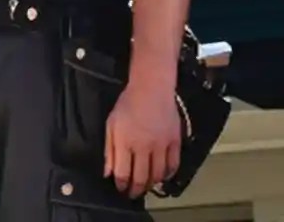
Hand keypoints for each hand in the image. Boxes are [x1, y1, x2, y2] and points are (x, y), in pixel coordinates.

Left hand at [104, 81, 180, 197]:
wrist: (151, 89)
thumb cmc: (127, 105)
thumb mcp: (111, 125)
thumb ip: (109, 150)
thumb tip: (108, 173)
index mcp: (125, 142)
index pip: (123, 172)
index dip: (122, 185)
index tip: (121, 189)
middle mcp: (144, 147)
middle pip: (142, 177)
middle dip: (136, 189)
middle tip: (133, 194)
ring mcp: (162, 145)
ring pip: (158, 174)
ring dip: (151, 184)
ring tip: (146, 187)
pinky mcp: (175, 142)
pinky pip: (174, 164)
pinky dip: (168, 174)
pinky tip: (162, 177)